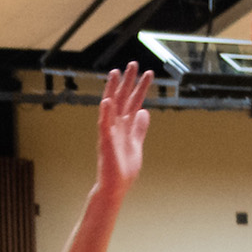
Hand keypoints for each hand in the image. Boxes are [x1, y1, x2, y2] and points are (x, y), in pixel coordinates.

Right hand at [95, 63, 153, 195]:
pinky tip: (106, 100)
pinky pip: (104, 125)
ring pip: (111, 107)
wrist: (115, 188)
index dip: (140, 88)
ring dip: (112, 90)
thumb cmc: (123, 169)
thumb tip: (145, 112)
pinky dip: (105, 113)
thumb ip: (139, 128)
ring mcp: (110, 133)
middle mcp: (116, 126)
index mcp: (125, 127)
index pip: (133, 102)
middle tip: (133, 64)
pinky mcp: (105, 143)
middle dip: (127, 82)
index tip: (148, 73)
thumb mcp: (136, 144)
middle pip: (122, 99)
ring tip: (115, 73)